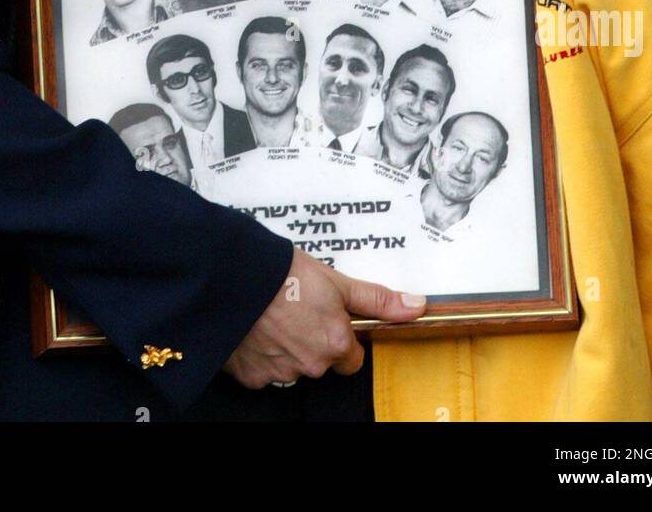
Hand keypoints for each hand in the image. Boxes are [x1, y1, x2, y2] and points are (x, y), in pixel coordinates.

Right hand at [222, 246, 425, 388]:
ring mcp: (280, 373)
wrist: (235, 278)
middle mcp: (311, 365)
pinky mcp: (252, 376)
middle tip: (298, 311)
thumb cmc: (285, 275)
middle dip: (314, 342)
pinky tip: (257, 328)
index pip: (352, 357)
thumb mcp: (337, 281)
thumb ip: (377, 299)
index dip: (342, 336)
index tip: (328, 318)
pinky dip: (262, 354)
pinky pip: (263, 370)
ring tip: (275, 316)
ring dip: (288, 348)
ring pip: (293, 366)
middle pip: (322, 362)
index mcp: (336, 343)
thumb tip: (416, 306)